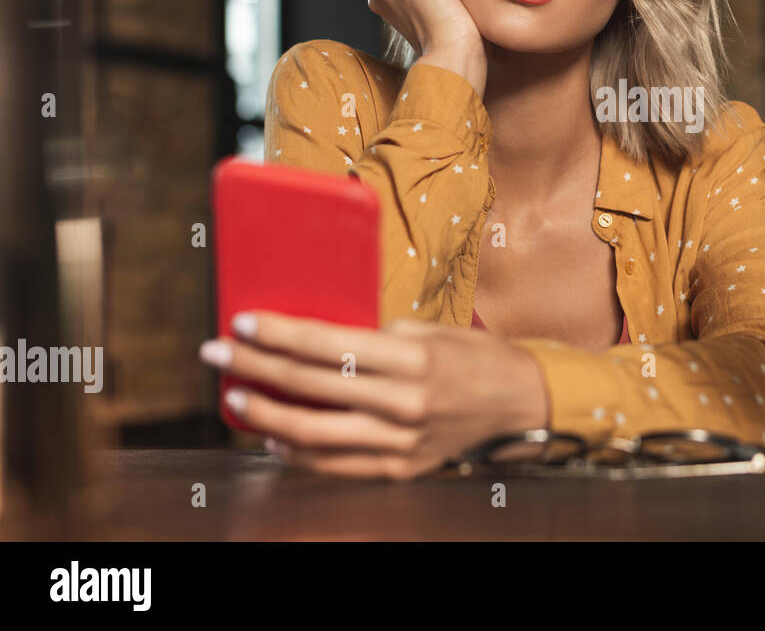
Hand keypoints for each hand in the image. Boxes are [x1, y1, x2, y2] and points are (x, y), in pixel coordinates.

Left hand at [198, 311, 549, 479]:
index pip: (329, 345)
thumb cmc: (475, 358)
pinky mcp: (399, 467)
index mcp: (414, 359)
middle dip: (255, 368)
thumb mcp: (430, 332)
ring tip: (234, 398)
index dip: (280, 334)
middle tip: (216, 354)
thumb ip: (376, 338)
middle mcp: (405, 403)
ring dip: (265, 415)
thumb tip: (316, 339)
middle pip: (311, 387)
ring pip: (314, 433)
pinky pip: (336, 464)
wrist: (522, 404)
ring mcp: (401, 441)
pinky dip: (298, 451)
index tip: (243, 322)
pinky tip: (273, 435)